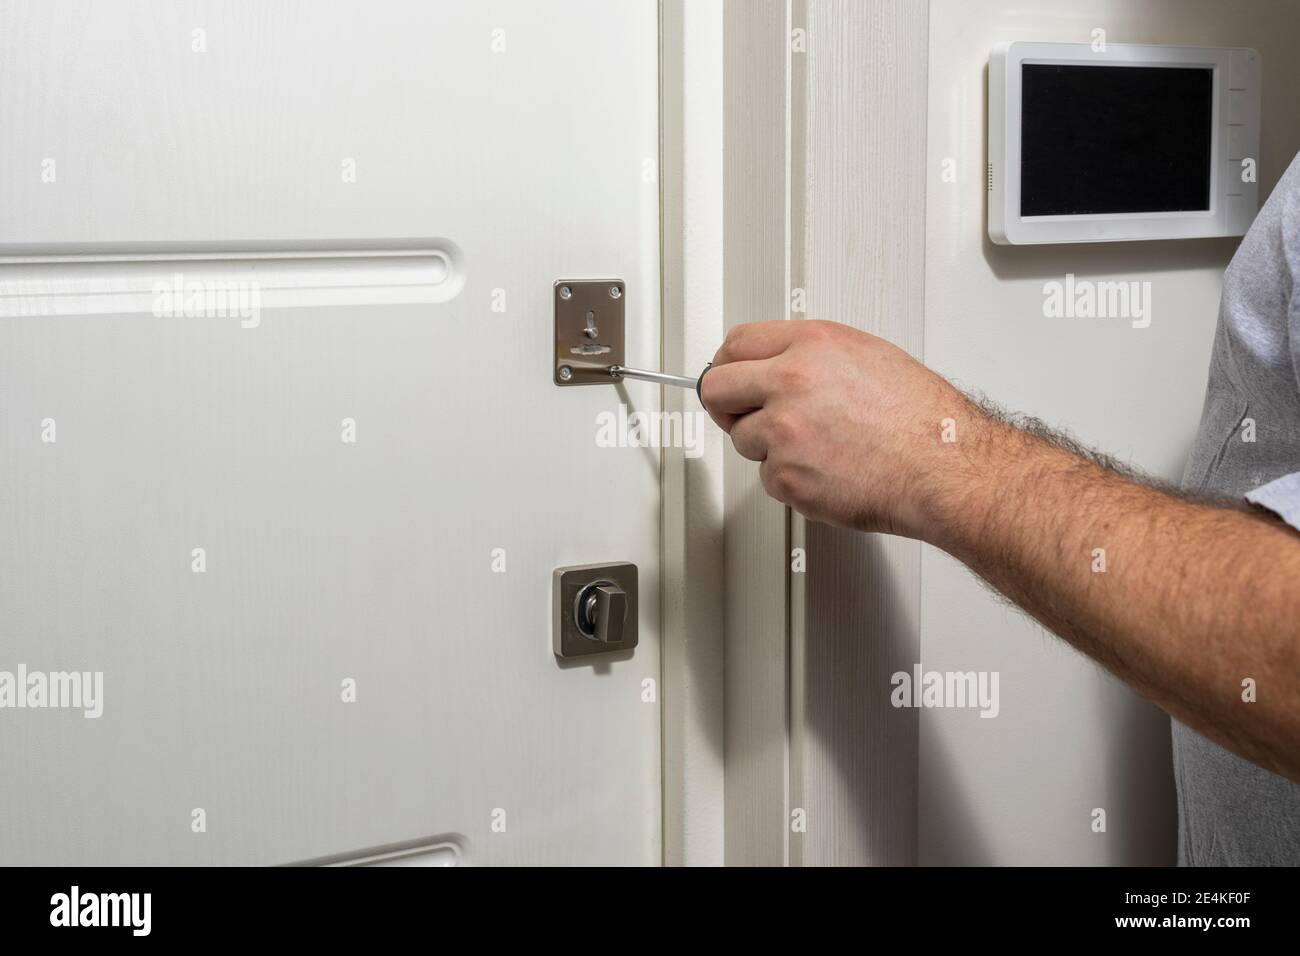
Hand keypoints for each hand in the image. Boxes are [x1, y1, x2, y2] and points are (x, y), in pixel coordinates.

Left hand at [700, 320, 983, 539]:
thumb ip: (812, 356)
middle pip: (716, 389)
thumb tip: (777, 364)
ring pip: (743, 439)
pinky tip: (827, 470)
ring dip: (768, 447)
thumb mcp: (868, 355)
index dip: (726, 363)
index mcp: (810, 345)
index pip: (736, 344)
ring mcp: (783, 431)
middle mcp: (790, 382)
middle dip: (725, 404)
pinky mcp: (786, 476)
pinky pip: (768, 478)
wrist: (943, 466)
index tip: (726, 375)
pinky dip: (791, 480)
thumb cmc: (921, 418)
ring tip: (817, 446)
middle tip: (740, 413)